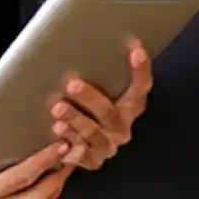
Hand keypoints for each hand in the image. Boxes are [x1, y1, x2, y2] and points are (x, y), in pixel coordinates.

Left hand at [51, 40, 151, 169]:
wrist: (69, 141)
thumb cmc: (80, 107)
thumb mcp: (89, 88)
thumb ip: (91, 73)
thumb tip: (72, 37)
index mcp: (128, 106)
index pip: (140, 87)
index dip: (140, 70)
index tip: (135, 49)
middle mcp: (122, 127)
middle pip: (112, 113)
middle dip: (92, 98)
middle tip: (73, 85)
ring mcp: (108, 145)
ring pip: (95, 134)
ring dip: (76, 120)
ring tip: (57, 108)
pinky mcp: (91, 160)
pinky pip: (82, 153)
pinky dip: (69, 141)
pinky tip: (57, 130)